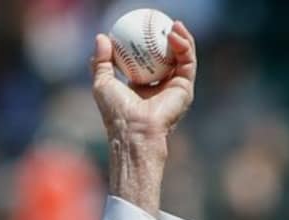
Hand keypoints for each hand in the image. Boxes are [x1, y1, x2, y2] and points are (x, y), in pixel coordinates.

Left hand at [91, 20, 197, 140]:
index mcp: (142, 86)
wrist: (133, 129)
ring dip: (180, 38)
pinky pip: (187, 61)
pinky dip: (183, 46)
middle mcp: (161, 86)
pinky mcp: (186, 88)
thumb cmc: (116, 111)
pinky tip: (174, 34)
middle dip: (168, 37)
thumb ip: (101, 61)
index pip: (148, 59)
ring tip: (172, 24)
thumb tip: (102, 37)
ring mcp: (175, 87)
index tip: (142, 26)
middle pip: (168, 56)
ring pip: (182, 57)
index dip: (147, 42)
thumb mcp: (102, 83)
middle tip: (161, 21)